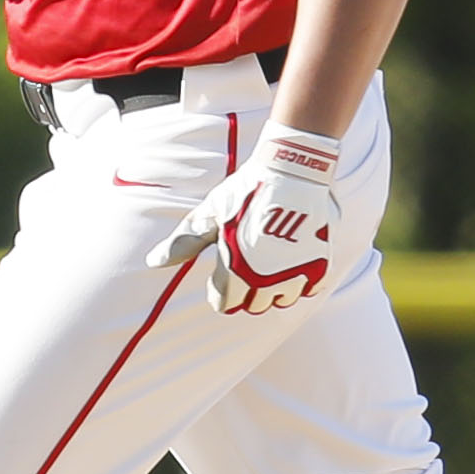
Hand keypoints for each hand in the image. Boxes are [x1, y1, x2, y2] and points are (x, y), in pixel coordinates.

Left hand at [147, 125, 351, 314]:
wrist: (293, 169)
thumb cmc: (244, 190)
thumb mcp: (209, 214)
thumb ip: (183, 243)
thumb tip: (154, 262)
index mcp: (236, 269)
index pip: (224, 304)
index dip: (219, 288)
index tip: (221, 270)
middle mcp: (267, 278)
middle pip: (253, 304)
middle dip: (247, 288)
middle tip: (246, 261)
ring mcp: (297, 272)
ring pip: (282, 299)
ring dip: (274, 286)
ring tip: (270, 258)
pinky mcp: (320, 263)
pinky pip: (308, 287)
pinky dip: (300, 277)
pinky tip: (291, 255)